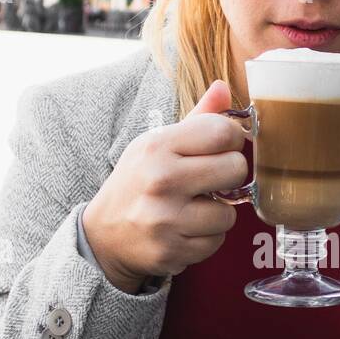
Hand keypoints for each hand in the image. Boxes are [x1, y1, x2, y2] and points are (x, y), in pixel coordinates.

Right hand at [81, 80, 248, 291]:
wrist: (104, 235)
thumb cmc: (138, 182)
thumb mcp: (157, 144)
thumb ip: (196, 118)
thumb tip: (224, 87)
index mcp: (158, 146)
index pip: (223, 132)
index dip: (231, 140)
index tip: (221, 148)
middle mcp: (161, 180)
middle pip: (236, 169)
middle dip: (229, 175)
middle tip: (211, 180)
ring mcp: (166, 219)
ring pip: (230, 213)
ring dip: (218, 212)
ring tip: (194, 208)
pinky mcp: (172, 251)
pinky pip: (217, 241)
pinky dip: (207, 237)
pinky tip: (186, 229)